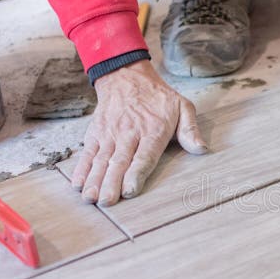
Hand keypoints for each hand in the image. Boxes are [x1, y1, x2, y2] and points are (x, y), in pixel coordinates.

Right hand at [72, 60, 206, 205]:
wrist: (126, 76)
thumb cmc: (158, 98)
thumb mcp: (183, 107)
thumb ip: (190, 130)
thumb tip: (202, 149)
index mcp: (152, 130)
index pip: (143, 155)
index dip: (136, 173)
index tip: (129, 190)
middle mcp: (129, 133)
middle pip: (119, 161)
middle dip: (111, 183)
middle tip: (106, 202)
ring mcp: (110, 134)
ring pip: (101, 159)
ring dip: (94, 180)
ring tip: (90, 198)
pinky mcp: (96, 133)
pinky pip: (88, 153)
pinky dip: (82, 168)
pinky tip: (78, 184)